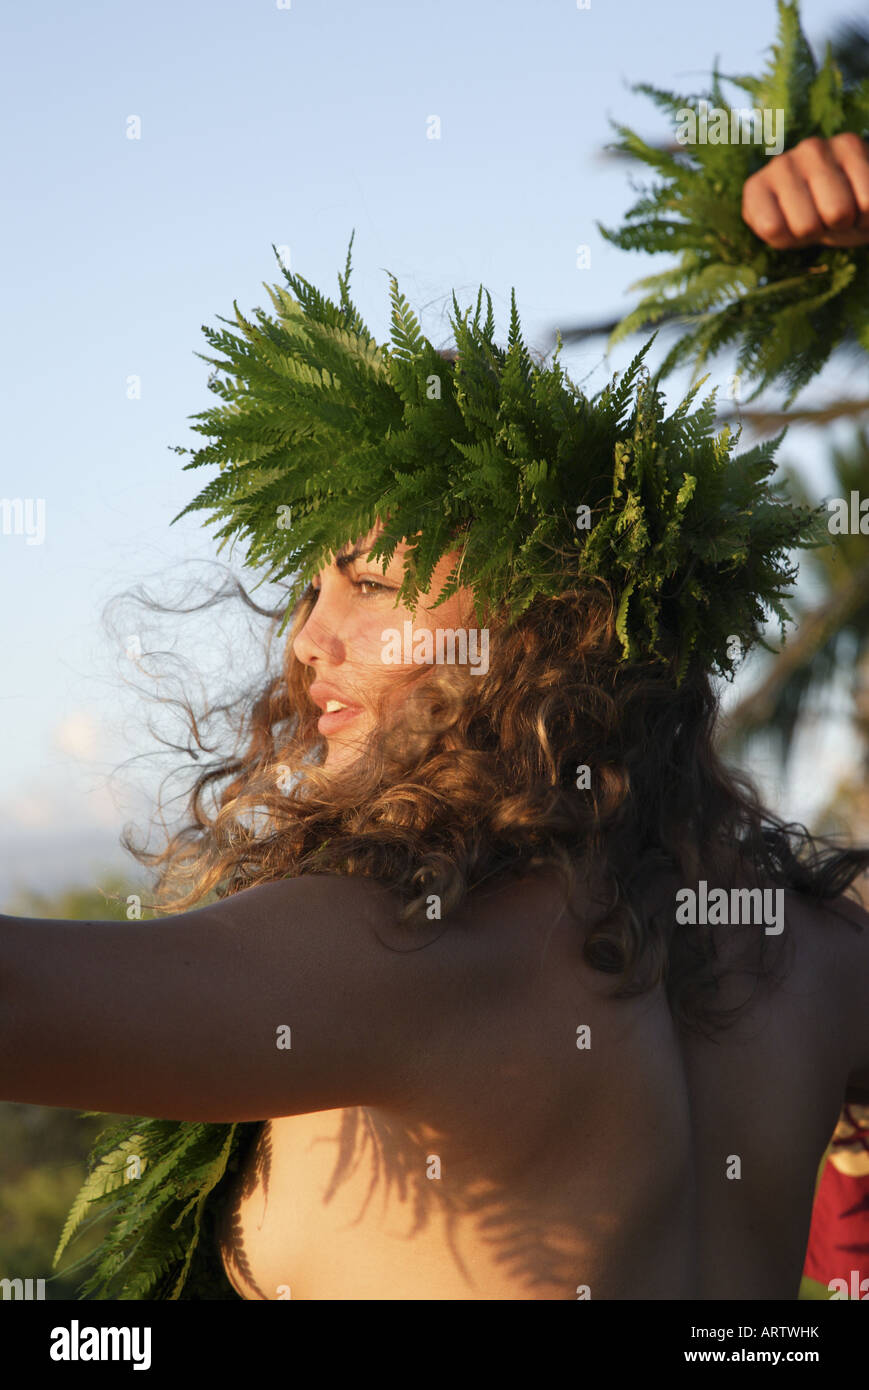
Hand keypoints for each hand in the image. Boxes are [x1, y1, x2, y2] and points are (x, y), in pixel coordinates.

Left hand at [742, 133, 868, 248]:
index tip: (793, 227)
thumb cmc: (809, 221)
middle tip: (821, 218)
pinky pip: (866, 199)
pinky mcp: (848, 143)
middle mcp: (781, 164)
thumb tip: (778, 220)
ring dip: (846, 221)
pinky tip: (858, 199)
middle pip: (807, 225)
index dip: (791, 238)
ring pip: (838, 213)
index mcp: (756, 189)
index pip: (772, 228)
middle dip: (820, 230)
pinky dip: (867, 212)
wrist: (845, 200)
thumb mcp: (784, 235)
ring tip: (840, 208)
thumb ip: (772, 229)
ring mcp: (813, 150)